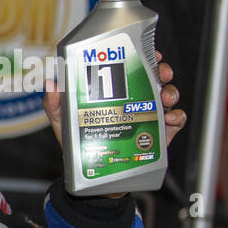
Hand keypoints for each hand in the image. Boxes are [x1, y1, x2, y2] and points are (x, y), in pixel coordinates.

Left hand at [43, 52, 185, 147]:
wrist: (94, 174)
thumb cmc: (79, 144)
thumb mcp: (64, 122)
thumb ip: (55, 105)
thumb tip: (51, 84)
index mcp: (117, 93)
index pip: (133, 69)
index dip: (144, 57)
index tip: (148, 53)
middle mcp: (136, 100)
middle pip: (156, 79)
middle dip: (162, 72)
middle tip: (161, 73)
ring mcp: (150, 116)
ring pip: (169, 96)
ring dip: (171, 93)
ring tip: (164, 98)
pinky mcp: (160, 134)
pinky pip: (176, 121)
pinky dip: (176, 117)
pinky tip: (168, 118)